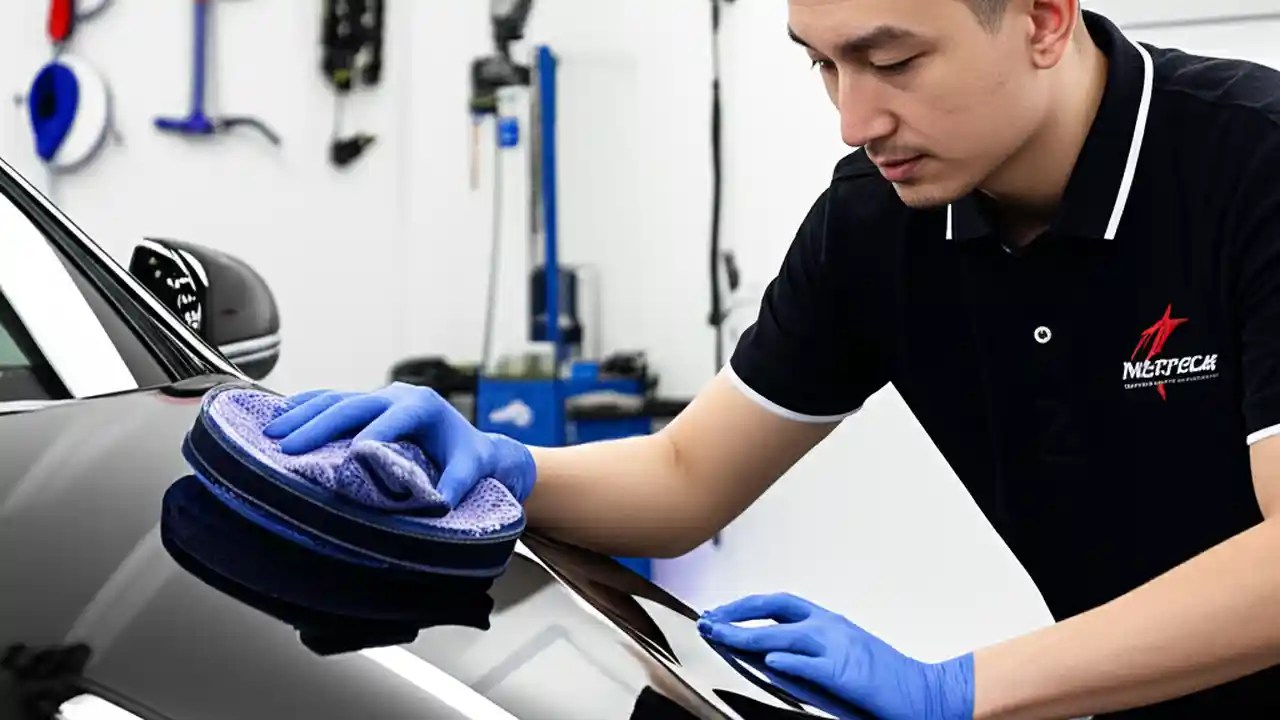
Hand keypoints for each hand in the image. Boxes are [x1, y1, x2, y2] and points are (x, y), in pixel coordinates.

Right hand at [262, 382, 536, 506]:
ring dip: (302, 414)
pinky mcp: (366, 404)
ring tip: (272, 431)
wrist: (472, 445)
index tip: (353, 453)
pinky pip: (331, 399)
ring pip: (335, 399)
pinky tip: (280, 413)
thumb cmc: (470, 458)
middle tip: (288, 445)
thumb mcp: (471, 469)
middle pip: (353, 405)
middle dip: (320, 424)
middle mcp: (398, 395)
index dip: (374, 434)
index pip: (395, 418)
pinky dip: (305, 406)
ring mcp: (379, 397)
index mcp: (423, 406)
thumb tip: (441, 503)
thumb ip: (458, 484)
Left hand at [698, 593, 973, 719]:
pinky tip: (767, 660)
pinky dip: (788, 660)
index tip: (718, 612)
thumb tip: (767, 654)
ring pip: (783, 634)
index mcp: (828, 621)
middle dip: (736, 613)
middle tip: (708, 621)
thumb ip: (807, 650)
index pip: (777, 603)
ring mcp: (838, 647)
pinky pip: (811, 664)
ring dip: (746, 634)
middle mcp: (830, 627)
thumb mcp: (840, 655)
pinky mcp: (846, 673)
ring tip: (719, 636)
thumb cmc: (882, 678)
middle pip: (774, 609)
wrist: (924, 692)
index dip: (744, 605)